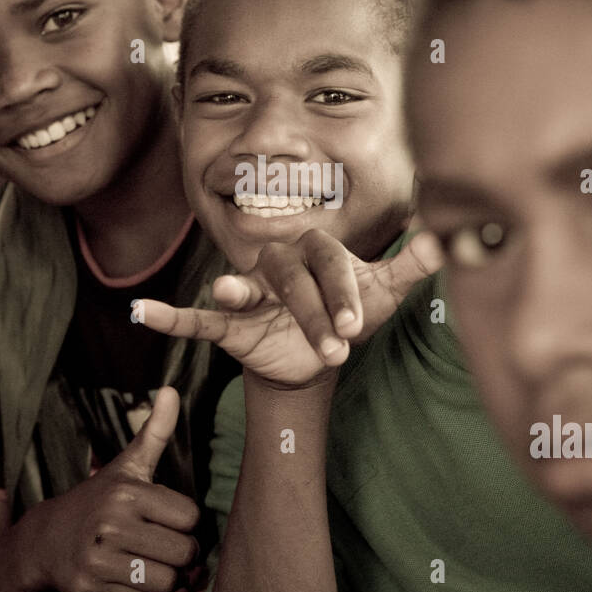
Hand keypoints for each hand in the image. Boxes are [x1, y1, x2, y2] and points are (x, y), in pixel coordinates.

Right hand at [20, 386, 201, 591]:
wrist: (47, 541)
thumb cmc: (100, 502)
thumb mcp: (127, 466)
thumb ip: (154, 431)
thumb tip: (171, 390)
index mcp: (127, 493)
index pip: (191, 518)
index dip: (184, 522)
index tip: (166, 519)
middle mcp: (111, 524)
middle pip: (184, 553)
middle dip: (179, 554)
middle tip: (159, 545)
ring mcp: (98, 559)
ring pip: (167, 581)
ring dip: (162, 576)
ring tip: (145, 561)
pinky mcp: (89, 590)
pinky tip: (123, 576)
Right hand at [137, 229, 442, 388]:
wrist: (318, 355)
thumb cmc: (349, 312)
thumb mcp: (385, 293)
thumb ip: (412, 264)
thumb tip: (446, 236)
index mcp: (318, 251)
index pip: (331, 264)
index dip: (343, 293)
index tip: (358, 325)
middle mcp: (280, 263)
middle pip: (290, 277)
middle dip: (312, 310)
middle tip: (338, 345)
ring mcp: (251, 291)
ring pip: (242, 286)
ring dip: (239, 294)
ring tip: (226, 290)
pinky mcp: (230, 322)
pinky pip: (197, 317)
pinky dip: (171, 316)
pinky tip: (146, 315)